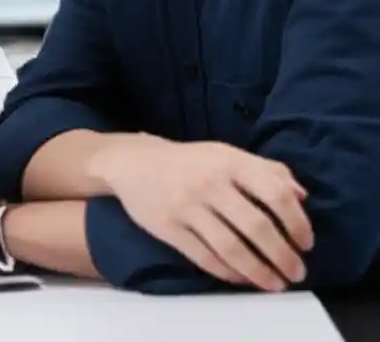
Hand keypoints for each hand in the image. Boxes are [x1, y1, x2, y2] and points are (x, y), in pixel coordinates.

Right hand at [96, 137, 313, 291]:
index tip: (306, 243)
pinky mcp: (167, 227)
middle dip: (283, 256)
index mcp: (230, 162)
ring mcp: (186, 206)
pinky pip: (203, 256)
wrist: (133, 163)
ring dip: (258, 271)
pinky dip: (227, 272)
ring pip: (230, 247)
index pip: (275, 194)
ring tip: (274, 284)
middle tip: (297, 272)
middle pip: (256, 227)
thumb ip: (266, 170)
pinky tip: (241, 278)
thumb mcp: (227, 154)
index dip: (297, 223)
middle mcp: (209, 183)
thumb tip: (302, 196)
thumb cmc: (189, 161)